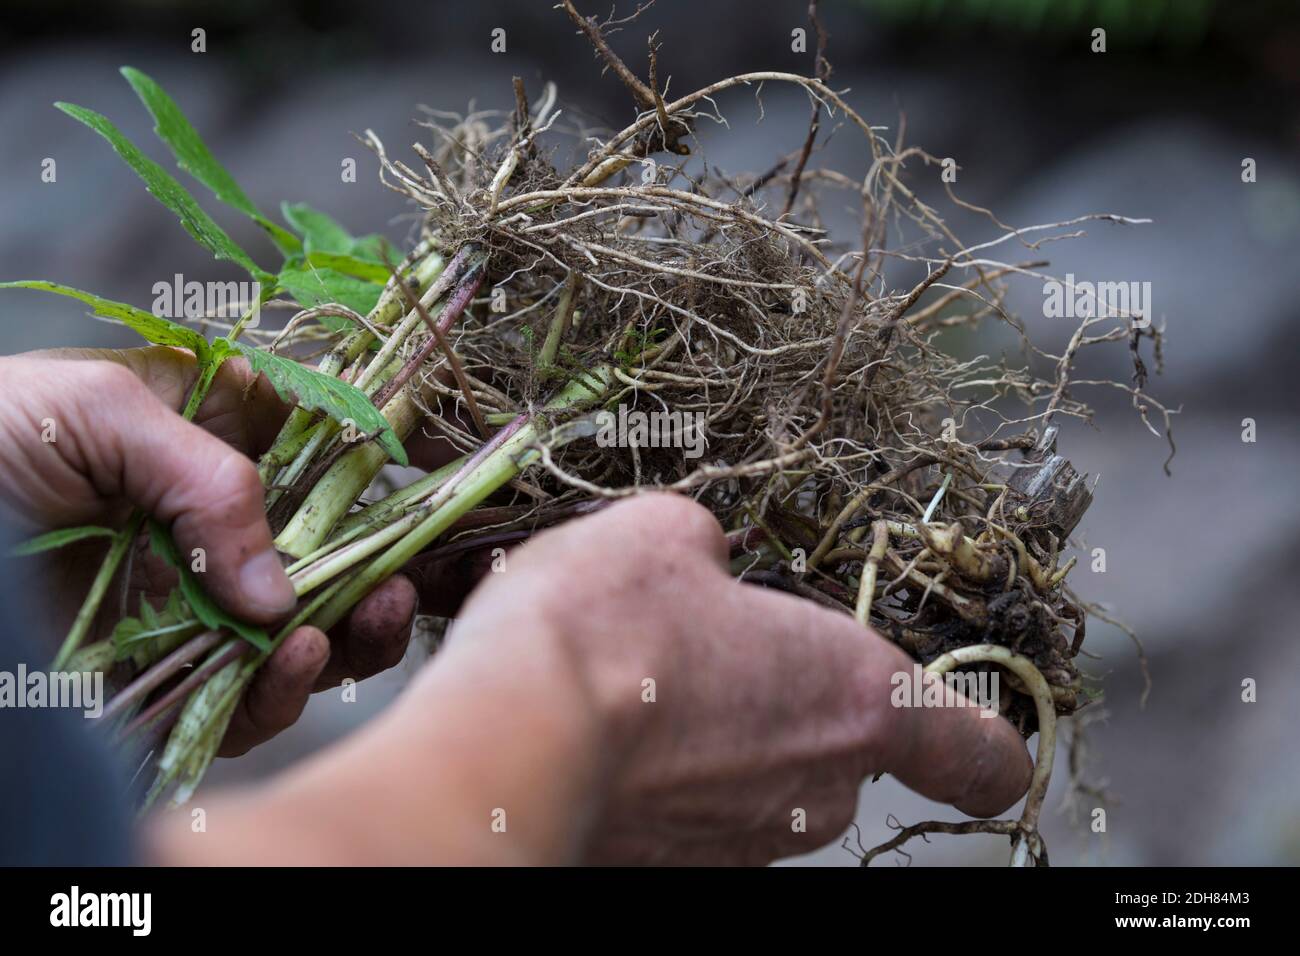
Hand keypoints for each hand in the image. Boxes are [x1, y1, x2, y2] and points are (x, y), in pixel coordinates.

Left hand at [0, 346, 459, 753]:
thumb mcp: (95, 411)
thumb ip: (210, 478)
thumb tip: (281, 589)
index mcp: (202, 441)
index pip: (319, 448)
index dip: (383, 459)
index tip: (440, 470)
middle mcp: (208, 527)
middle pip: (331, 551)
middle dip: (382, 566)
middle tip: (407, 578)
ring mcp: (189, 607)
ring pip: (305, 632)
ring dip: (351, 632)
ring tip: (364, 619)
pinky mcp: (162, 681)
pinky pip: (244, 699)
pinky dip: (282, 688)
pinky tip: (292, 658)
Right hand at [444, 493, 1033, 863]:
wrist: (503, 749)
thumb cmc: (601, 633)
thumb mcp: (662, 534)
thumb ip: (710, 547)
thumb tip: (701, 559)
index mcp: (856, 693)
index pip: (974, 752)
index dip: (981, 743)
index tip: (979, 742)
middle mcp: (819, 788)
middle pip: (837, 745)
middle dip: (782, 693)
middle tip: (705, 645)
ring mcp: (745, 843)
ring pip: (757, 778)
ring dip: (712, 732)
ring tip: (628, 681)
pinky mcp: (677, 870)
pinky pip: (691, 810)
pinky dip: (660, 772)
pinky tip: (598, 727)